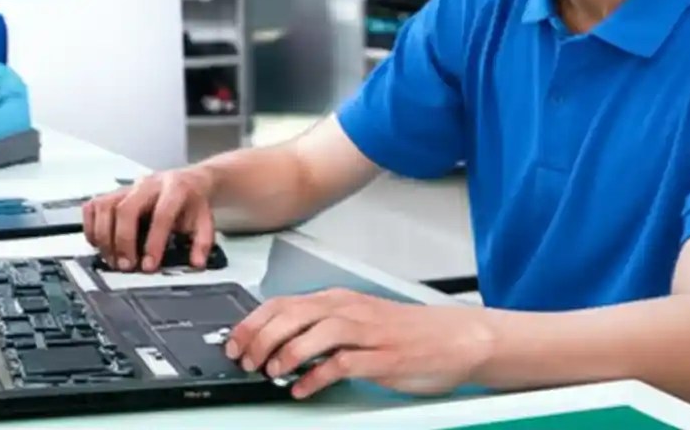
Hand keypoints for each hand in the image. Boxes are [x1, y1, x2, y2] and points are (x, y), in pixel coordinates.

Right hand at [81, 166, 216, 272]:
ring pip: (105, 206)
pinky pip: (94, 206)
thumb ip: (202, 242)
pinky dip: (92, 227)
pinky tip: (100, 244)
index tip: (149, 264)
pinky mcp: (114, 192)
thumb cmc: (192, 201)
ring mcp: (129, 187)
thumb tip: (196, 263)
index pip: (161, 214)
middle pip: (126, 208)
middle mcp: (148, 185)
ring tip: (113, 259)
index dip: (153, 242)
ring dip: (105, 237)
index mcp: (175, 189)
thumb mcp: (205, 220)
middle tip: (126, 265)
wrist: (188, 181)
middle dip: (123, 241)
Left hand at [225, 288, 492, 398]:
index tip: (235, 341)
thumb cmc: (406, 332)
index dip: (254, 322)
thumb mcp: (358, 320)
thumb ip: (323, 327)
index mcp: (339, 300)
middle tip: (246, 360)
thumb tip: (281, 341)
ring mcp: (367, 333)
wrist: (455, 338)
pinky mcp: (382, 358)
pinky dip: (316, 377)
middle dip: (261, 338)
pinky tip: (302, 389)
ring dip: (286, 354)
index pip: (284, 302)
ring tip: (270, 372)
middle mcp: (349, 311)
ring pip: (315, 335)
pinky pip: (342, 364)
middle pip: (293, 316)